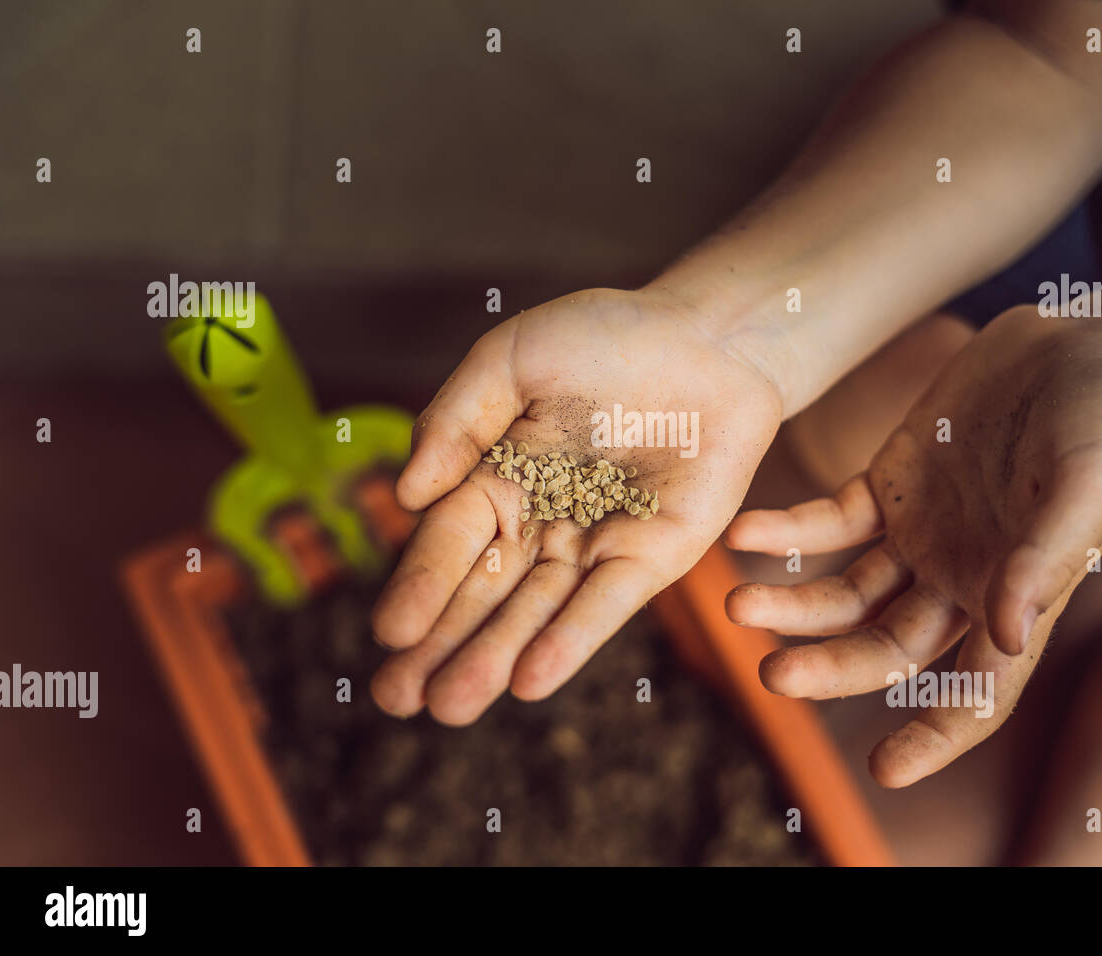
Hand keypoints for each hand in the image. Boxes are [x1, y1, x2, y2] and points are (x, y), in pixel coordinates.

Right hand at [371, 288, 781, 723]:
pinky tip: (530, 682)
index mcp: (497, 477)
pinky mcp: (652, 557)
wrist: (713, 338)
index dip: (420, 586)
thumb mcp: (515, 356)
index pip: (449, 542)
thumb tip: (405, 497)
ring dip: (495, 658)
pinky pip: (606, 603)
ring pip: (537, 611)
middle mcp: (540, 521)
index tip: (389, 633)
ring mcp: (595, 544)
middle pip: (483, 593)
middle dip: (441, 647)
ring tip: (451, 708)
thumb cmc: (610, 335)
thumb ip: (456, 418)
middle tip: (400, 701)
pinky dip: (570, 641)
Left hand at [725, 306, 1101, 785]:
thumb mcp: (1089, 484)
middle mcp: (961, 583)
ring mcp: (920, 537)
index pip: (976, 693)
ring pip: (845, 595)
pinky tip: (745, 534)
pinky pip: (827, 522)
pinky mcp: (889, 487)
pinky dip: (787, 531)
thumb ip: (1047, 557)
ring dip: (792, 607)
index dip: (934, 738)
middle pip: (885, 650)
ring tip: (736, 607)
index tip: (883, 771)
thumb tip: (1007, 637)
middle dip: (830, 668)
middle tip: (772, 674)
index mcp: (1018, 602)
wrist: (1087, 344)